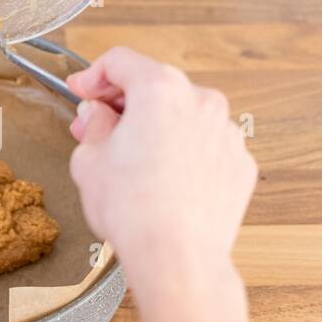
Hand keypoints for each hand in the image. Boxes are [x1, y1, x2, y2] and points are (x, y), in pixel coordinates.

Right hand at [66, 47, 256, 285]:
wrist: (177, 259)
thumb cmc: (134, 211)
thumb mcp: (89, 161)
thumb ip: (94, 126)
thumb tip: (98, 117)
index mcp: (160, 90)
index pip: (120, 62)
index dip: (92, 75)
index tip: (82, 91)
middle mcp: (201, 101)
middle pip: (156, 87)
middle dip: (124, 104)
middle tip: (98, 128)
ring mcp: (226, 132)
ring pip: (183, 116)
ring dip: (157, 128)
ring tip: (133, 161)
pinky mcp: (239, 163)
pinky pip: (205, 147)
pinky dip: (184, 154)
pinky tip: (165, 181)